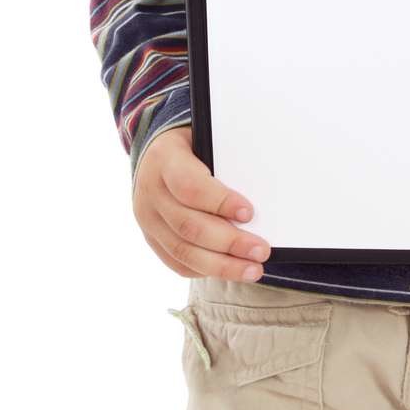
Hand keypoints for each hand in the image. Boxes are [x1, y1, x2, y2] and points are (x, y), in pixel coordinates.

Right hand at [132, 124, 270, 279]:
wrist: (155, 156)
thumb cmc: (192, 145)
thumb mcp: (205, 139)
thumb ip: (226, 161)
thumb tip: (261, 195)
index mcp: (164, 159)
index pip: (190, 187)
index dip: (220, 202)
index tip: (249, 213)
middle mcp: (151, 193)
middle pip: (190, 226)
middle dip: (230, 242)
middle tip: (261, 250)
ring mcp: (148, 220)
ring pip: (184, 251)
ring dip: (222, 265)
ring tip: (253, 269)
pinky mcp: (152, 239)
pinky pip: (178, 263)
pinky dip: (206, 270)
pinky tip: (230, 269)